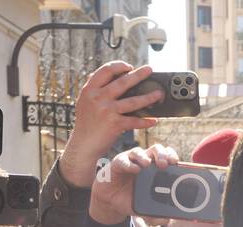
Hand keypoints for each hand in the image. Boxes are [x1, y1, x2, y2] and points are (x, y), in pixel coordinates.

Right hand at [59, 61, 161, 187]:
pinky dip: (145, 121)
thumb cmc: (86, 123)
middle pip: (122, 82)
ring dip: (148, 97)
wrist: (83, 145)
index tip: (130, 66)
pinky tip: (154, 120)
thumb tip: (102, 74)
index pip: (106, 70)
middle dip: (139, 74)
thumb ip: (93, 89)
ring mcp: (107, 111)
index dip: (119, 66)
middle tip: (149, 69)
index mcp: (90, 89)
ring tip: (158, 93)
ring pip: (133, 101)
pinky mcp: (115, 125)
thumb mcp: (84, 102)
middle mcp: (98, 98)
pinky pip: (134, 121)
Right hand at [89, 144, 179, 225]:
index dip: (172, 157)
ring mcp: (131, 161)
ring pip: (140, 151)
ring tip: (148, 165)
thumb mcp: (145, 210)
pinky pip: (123, 160)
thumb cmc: (131, 200)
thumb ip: (156, 215)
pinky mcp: (118, 164)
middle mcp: (145, 162)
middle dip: (162, 154)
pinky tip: (135, 169)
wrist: (111, 201)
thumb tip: (167, 220)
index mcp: (156, 170)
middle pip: (156, 150)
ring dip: (145, 156)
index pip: (167, 157)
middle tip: (165, 164)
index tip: (177, 164)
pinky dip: (130, 164)